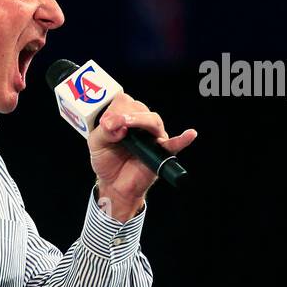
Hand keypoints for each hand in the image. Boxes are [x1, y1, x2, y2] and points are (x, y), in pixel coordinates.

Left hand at [88, 92, 196, 218]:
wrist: (114, 185)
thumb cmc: (107, 161)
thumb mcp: (96, 144)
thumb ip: (102, 132)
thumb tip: (113, 124)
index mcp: (125, 118)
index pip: (124, 102)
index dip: (115, 109)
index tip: (105, 123)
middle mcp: (141, 124)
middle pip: (139, 108)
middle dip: (126, 114)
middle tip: (114, 125)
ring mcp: (153, 137)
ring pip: (153, 121)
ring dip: (140, 121)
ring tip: (127, 128)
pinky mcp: (162, 152)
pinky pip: (175, 144)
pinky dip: (183, 139)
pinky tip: (189, 134)